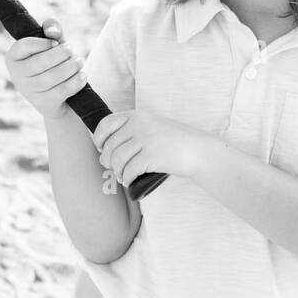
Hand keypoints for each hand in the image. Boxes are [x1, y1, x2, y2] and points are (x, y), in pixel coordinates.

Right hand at [3, 18, 87, 120]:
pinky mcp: (43, 104)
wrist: (60, 97)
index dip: (42, 43)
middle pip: (40, 62)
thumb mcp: (53, 43)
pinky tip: (82, 75)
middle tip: (71, 50)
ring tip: (79, 62)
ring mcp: (29, 92)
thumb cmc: (54, 63)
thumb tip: (52, 32)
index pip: (23, 46)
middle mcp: (17, 76)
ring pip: (52, 77)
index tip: (55, 42)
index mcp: (13, 57)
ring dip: (71, 67)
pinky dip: (76, 81)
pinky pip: (62, 90)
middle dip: (61, 54)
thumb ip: (52, 29)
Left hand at [92, 110, 212, 185]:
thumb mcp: (153, 126)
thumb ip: (133, 130)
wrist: (199, 150)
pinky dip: (126, 178)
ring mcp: (146, 139)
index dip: (98, 137)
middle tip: (112, 167)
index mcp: (138, 115)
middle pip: (110, 145)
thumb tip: (107, 147)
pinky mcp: (151, 155)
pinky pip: (129, 170)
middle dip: (107, 159)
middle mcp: (140, 124)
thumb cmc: (176, 142)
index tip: (100, 148)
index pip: (107, 123)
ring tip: (122, 176)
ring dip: (117, 171)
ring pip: (117, 159)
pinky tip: (129, 181)